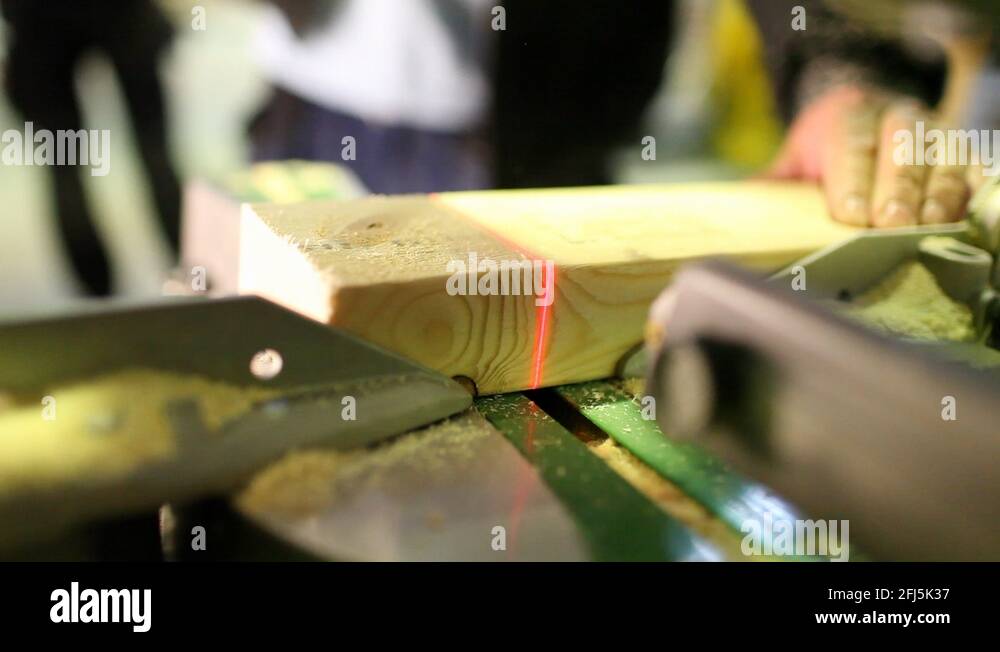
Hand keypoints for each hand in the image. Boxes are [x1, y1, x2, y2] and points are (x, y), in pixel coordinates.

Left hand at [765, 85, 972, 226]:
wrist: (867, 116)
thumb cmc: (827, 151)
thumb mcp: (796, 159)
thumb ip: (773, 185)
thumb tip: (738, 211)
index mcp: (849, 116)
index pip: (851, 144)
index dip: (852, 179)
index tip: (849, 214)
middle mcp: (896, 117)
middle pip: (901, 148)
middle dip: (895, 187)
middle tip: (888, 223)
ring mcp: (934, 132)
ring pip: (942, 157)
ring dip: (935, 193)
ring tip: (925, 225)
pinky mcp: (961, 152)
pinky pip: (973, 168)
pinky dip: (969, 191)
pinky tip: (960, 214)